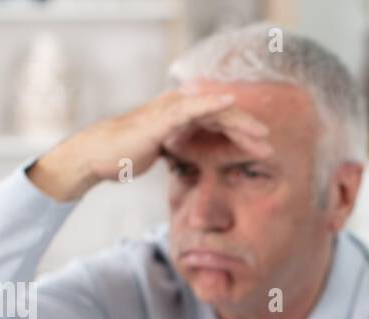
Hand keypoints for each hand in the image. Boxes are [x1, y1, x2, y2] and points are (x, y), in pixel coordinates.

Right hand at [28, 81, 272, 201]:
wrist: (98, 156)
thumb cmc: (126, 155)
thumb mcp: (161, 153)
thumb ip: (179, 151)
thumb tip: (194, 165)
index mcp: (181, 118)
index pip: (218, 123)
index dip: (241, 133)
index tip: (261, 150)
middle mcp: (179, 108)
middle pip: (222, 115)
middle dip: (248, 129)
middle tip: (270, 145)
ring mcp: (171, 110)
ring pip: (214, 110)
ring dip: (240, 121)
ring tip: (262, 134)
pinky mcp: (163, 116)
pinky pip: (193, 107)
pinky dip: (213, 103)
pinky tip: (230, 102)